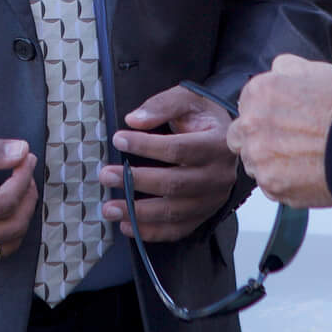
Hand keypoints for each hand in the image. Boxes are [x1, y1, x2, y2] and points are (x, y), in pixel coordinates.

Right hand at [0, 135, 38, 265]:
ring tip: (19, 188)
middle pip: (12, 226)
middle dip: (28, 196)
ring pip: (7, 244)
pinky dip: (7, 231)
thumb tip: (21, 151)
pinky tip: (5, 208)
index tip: (26, 157)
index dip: (22, 177)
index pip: (3, 201)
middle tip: (25, 171)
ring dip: (22, 216)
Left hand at [105, 85, 239, 242]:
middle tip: (106, 175)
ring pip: (173, 211)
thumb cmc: (204, 119)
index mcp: (217, 144)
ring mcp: (212, 199)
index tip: (118, 139)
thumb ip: (163, 105)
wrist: (225, 139)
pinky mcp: (204, 214)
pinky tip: (128, 226)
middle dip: (136, 181)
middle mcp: (218, 176)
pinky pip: (178, 229)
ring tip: (110, 208)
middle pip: (174, 184)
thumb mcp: (189, 99)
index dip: (146, 146)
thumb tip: (134, 120)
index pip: (178, 149)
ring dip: (138, 212)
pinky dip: (152, 232)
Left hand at [228, 55, 331, 208]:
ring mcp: (259, 157)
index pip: (246, 104)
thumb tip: (275, 71)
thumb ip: (286, 68)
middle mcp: (251, 124)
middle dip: (260, 138)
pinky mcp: (271, 186)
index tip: (284, 119)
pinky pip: (269, 185)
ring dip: (270, 162)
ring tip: (302, 158)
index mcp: (259, 92)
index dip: (266, 112)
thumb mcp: (317, 70)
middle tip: (290, 141)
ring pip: (254, 163)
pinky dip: (284, 182)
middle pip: (242, 135)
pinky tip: (307, 172)